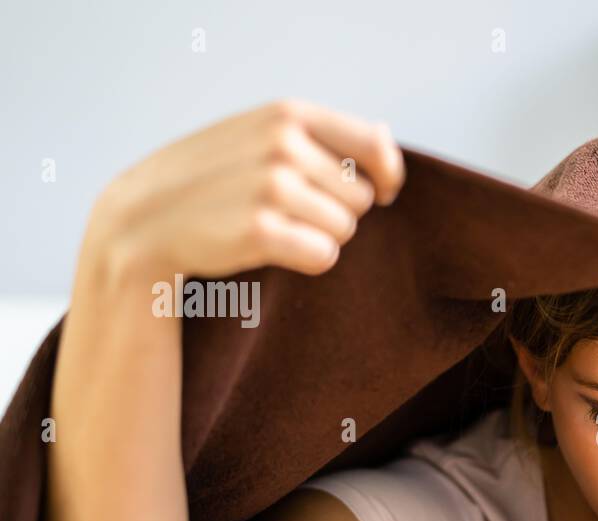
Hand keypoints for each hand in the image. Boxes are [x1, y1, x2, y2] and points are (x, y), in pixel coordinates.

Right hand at [85, 99, 405, 279]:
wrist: (142, 218)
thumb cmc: (213, 179)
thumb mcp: (260, 133)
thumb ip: (321, 133)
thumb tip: (386, 136)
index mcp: (288, 113)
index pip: (375, 145)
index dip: (387, 175)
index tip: (384, 191)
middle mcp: (283, 143)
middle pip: (362, 199)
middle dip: (335, 210)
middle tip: (287, 211)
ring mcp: (271, 185)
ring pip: (345, 230)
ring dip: (318, 236)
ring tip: (272, 226)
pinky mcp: (260, 230)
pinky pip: (325, 256)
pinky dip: (307, 261)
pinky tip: (271, 249)